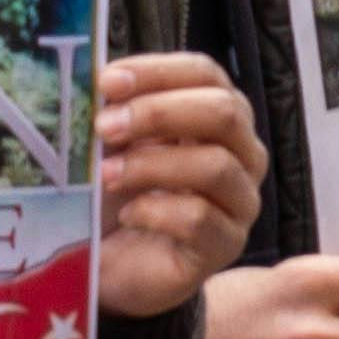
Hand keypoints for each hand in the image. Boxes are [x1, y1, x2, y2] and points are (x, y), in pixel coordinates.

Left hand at [97, 54, 267, 319]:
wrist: (114, 266)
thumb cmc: (117, 197)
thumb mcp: (113, 145)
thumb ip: (115, 112)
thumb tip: (96, 84)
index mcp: (216, 116)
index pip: (206, 75)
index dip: (158, 72)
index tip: (106, 82)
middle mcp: (242, 153)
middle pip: (225, 113)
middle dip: (159, 113)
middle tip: (104, 126)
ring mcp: (239, 201)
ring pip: (215, 166)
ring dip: (151, 164)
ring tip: (107, 174)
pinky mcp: (226, 244)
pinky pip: (199, 219)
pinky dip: (155, 211)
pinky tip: (127, 215)